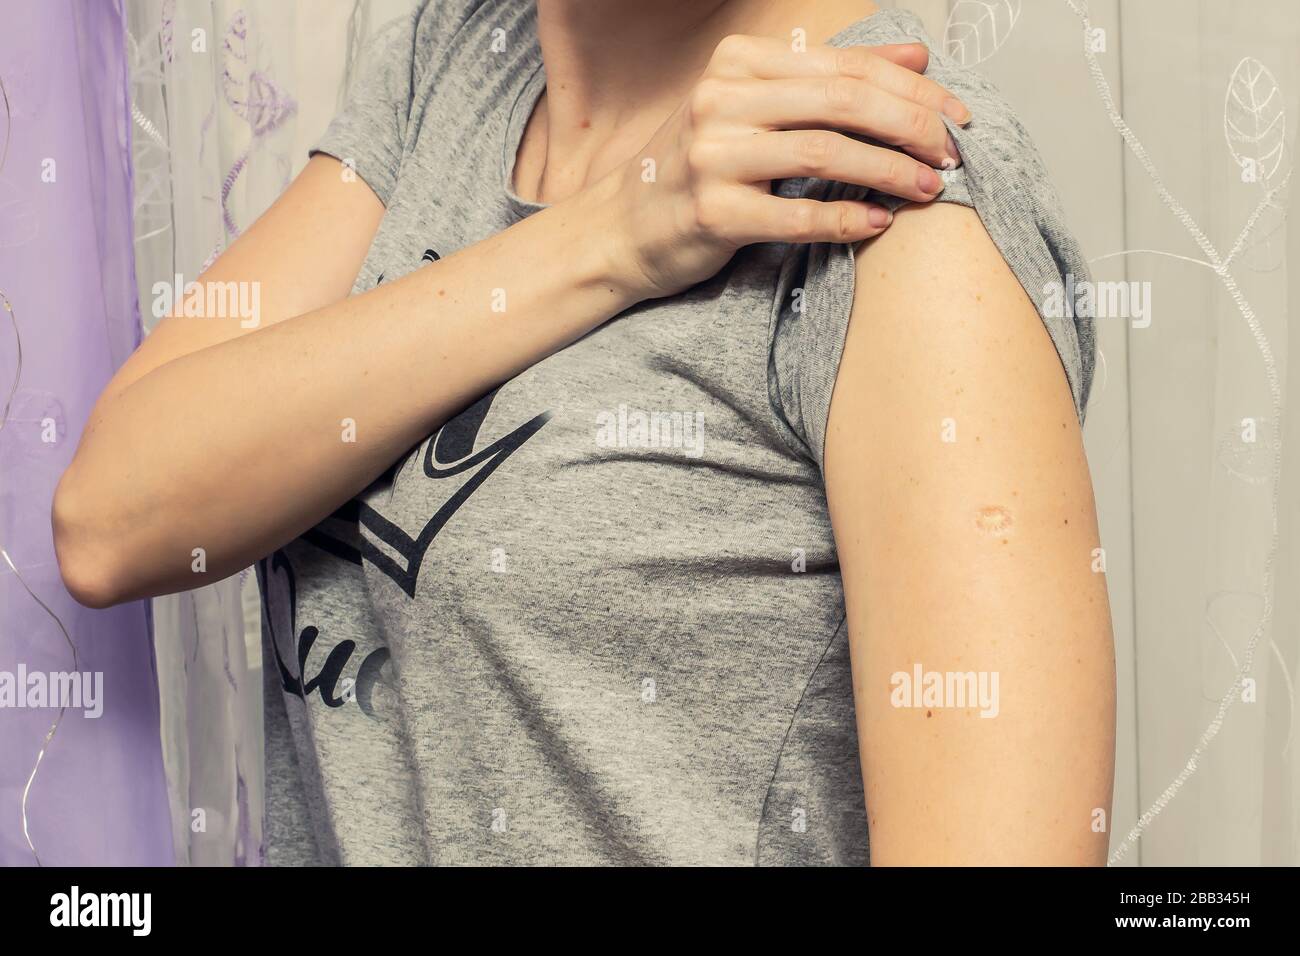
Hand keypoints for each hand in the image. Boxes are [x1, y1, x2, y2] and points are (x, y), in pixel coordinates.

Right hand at [606, 36, 970, 299]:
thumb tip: (917, 56)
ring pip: (825, 152)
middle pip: (842, 101)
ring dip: (889, 172)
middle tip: (952, 154)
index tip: (958, 117)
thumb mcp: (761, 109)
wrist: (624, 230)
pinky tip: (878, 224)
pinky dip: (846, 219)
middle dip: (912, 126)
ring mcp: (713, 155)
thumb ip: (834, 80)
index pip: (845, 66)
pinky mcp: (713, 213)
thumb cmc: (701, 169)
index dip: (913, 90)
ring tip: (929, 189)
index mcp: (738, 63)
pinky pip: (797, 214)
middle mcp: (721, 99)